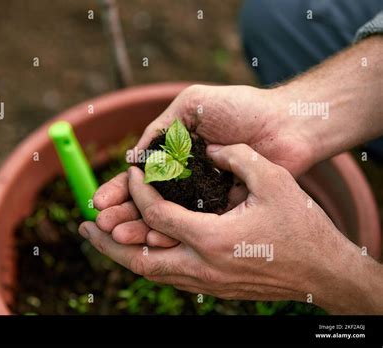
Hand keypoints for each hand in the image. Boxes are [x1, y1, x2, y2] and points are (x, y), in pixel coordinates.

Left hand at [80, 144, 382, 313]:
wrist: (323, 272)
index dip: (138, 190)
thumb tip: (207, 146)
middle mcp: (202, 267)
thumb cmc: (301, 226)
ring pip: (151, 273)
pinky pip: (168, 278)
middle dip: (108, 241)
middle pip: (139, 257)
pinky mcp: (214, 289)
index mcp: (212, 239)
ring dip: (123, 255)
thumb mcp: (272, 181)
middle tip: (86, 226)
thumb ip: (236, 157)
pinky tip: (141, 250)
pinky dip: (148, 263)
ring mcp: (207, 283)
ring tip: (104, 240)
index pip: (156, 213)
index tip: (131, 173)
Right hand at [93, 84, 314, 246]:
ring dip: (142, 227)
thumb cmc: (240, 107)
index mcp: (176, 156)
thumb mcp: (191, 105)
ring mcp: (205, 198)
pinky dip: (174, 232)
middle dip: (124, 214)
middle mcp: (187, 180)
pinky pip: (196, 226)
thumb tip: (132, 158)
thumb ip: (160, 129)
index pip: (141, 179)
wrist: (286, 122)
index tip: (98, 203)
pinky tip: (154, 239)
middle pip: (149, 203)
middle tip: (103, 226)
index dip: (119, 191)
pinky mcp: (225, 211)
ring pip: (168, 218)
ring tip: (119, 236)